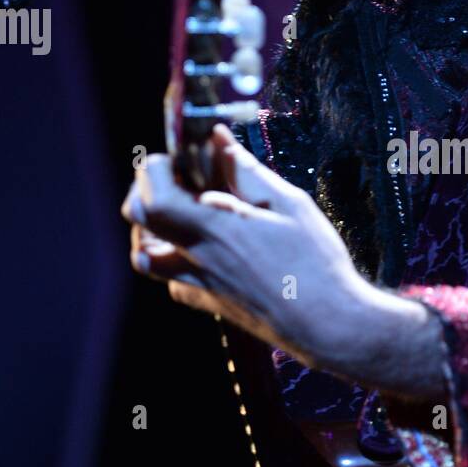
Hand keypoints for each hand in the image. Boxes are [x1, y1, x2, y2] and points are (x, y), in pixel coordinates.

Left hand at [121, 123, 447, 398]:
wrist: (328, 326)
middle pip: (139, 219)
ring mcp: (199, 283)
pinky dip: (174, 257)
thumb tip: (219, 140)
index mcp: (214, 229)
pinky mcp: (209, 302)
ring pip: (145, 254)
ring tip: (183, 208)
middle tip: (178, 176)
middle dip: (147, 189)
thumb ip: (247, 173)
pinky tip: (203, 245)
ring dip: (152, 225)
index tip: (179, 156)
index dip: (155, 169)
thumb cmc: (315, 264)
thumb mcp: (289, 205)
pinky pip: (172, 278)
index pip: (152, 195)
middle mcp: (196, 257)